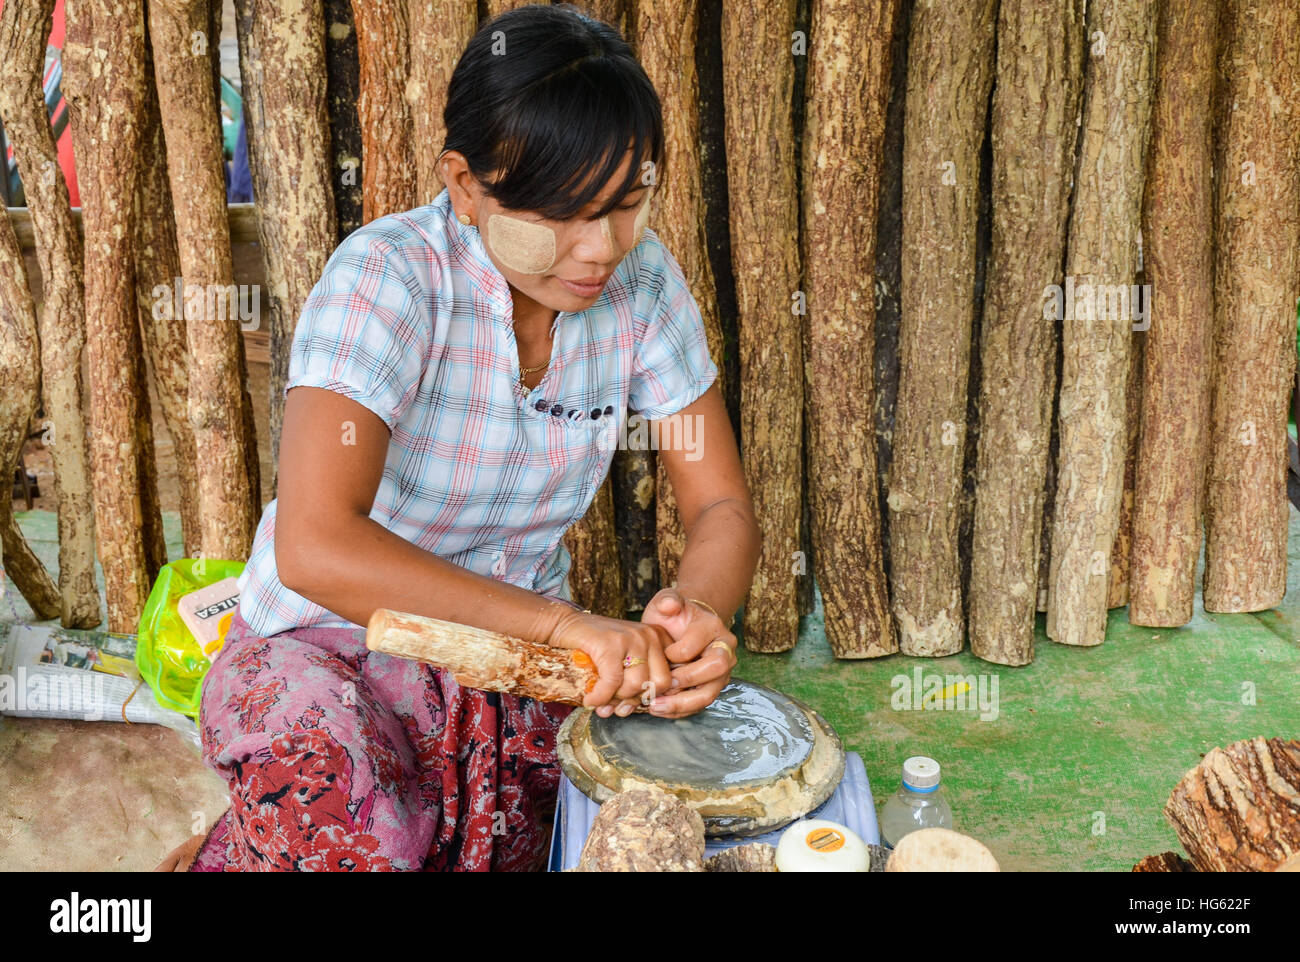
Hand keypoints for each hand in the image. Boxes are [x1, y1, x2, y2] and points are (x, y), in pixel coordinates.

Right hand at [540, 605, 672, 717]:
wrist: (565, 625)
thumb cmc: (594, 647)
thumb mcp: (623, 660)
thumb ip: (634, 682)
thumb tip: (627, 711)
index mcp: (659, 639)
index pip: (671, 678)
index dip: (653, 696)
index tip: (632, 702)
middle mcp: (650, 635)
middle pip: (660, 684)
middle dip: (637, 699)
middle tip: (617, 703)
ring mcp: (632, 637)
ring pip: (636, 685)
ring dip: (616, 699)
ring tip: (602, 700)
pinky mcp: (611, 643)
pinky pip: (612, 682)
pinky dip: (600, 697)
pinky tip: (590, 700)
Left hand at [640, 586, 736, 718]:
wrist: (682, 629)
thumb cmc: (674, 616)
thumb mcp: (667, 601)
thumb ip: (668, 600)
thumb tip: (669, 605)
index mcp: (713, 628)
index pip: (700, 644)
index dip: (678, 652)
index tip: (662, 654)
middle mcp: (724, 651)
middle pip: (716, 669)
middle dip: (687, 679)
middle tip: (662, 684)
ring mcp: (720, 673)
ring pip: (708, 694)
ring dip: (681, 703)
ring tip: (655, 706)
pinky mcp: (710, 689)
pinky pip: (698, 706)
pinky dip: (678, 711)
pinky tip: (658, 709)